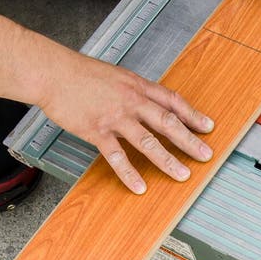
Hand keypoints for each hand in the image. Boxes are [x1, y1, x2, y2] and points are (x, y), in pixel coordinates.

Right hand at [41, 53, 213, 193]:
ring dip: (167, 160)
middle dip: (190, 141)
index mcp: (137, 86)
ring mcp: (115, 117)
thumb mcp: (116, 76)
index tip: (208, 127)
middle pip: (168, 122)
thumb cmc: (80, 73)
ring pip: (148, 141)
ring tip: (182, 175)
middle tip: (206, 155)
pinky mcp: (97, 130)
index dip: (192, 115)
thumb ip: (134, 91)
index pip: (172, 101)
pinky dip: (129, 173)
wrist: (52, 72)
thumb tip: (148, 103)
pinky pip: (116, 156)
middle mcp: (131, 101)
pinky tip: (139, 186)